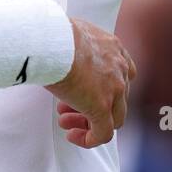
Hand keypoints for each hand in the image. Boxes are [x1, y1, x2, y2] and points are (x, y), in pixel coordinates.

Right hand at [46, 18, 135, 147]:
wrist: (51, 41)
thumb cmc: (53, 33)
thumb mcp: (71, 34)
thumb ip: (74, 45)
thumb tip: (57, 51)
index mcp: (113, 47)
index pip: (121, 72)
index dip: (104, 86)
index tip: (86, 90)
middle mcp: (119, 68)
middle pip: (117, 97)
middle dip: (92, 103)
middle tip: (70, 107)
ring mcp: (114, 89)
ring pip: (113, 118)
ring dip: (89, 122)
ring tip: (67, 121)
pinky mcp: (101, 107)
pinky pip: (103, 133)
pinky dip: (90, 138)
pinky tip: (74, 136)